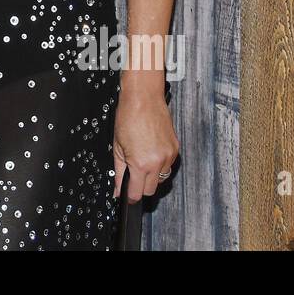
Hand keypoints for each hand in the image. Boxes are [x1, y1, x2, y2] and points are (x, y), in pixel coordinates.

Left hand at [111, 88, 179, 202]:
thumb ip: (119, 171)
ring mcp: (169, 156)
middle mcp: (158, 162)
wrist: (143, 98)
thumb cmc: (128, 117)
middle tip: (133, 174)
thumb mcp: (118, 147)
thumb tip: (118, 188)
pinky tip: (151, 150)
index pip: (138, 193)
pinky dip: (160, 163)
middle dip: (141, 186)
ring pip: (161, 178)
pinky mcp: (175, 148)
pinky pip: (168, 165)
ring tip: (142, 158)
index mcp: (141, 163)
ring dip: (152, 174)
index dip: (130, 196)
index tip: (127, 195)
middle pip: (151, 189)